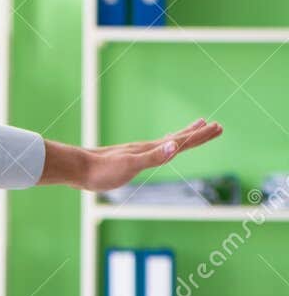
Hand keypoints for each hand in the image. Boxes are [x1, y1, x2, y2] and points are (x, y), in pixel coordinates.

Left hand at [40, 118, 223, 191]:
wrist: (76, 168)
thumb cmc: (102, 171)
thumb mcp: (129, 166)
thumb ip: (152, 157)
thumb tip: (173, 145)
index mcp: (149, 150)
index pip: (181, 142)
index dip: (200, 136)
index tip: (218, 127)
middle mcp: (145, 148)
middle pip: (177, 139)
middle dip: (197, 134)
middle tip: (215, 125)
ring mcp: (136, 153)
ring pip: (166, 142)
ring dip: (182, 136)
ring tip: (194, 129)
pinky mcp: (128, 159)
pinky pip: (153, 150)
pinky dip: (164, 146)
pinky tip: (163, 146)